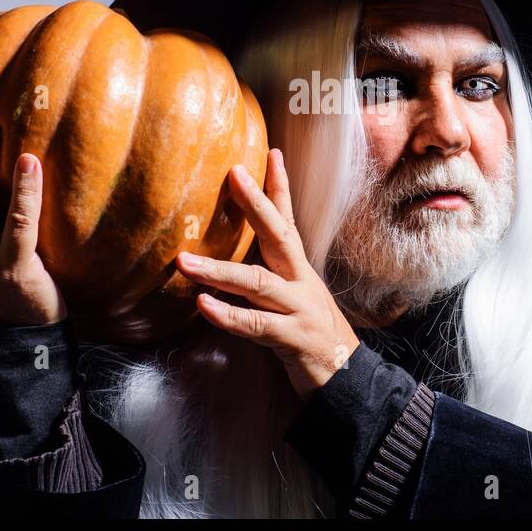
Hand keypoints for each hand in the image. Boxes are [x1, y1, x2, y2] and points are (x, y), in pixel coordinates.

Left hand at [176, 148, 360, 401]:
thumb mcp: (293, 298)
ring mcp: (299, 309)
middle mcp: (301, 282)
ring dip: (219, 272)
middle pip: (280, 236)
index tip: (270, 153)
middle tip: (235, 175)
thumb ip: (267, 277)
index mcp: (299, 270)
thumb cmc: (312, 335)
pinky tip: (203, 306)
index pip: (289, 221)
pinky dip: (229, 316)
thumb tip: (230, 258)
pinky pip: (256, 325)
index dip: (279, 187)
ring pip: (258, 283)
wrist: (346, 377)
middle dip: (257, 204)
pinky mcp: (293, 340)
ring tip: (185, 261)